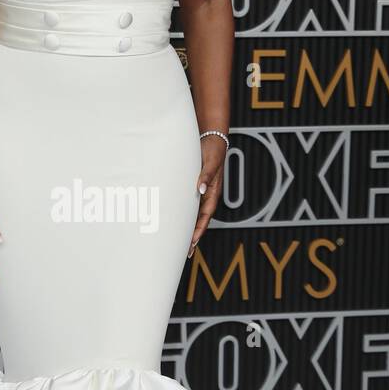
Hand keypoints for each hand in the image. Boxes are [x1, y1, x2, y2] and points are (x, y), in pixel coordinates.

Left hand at [188, 134, 226, 256]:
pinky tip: (176, 221)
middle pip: (200, 219)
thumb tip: (199, 189)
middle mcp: (207, 194)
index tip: (192, 243)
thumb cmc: (213, 149)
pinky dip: (184, 215)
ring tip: (181, 243)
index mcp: (212, 191)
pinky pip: (189, 205)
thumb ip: (205, 175)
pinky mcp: (195, 187)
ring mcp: (201, 192)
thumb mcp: (210, 162)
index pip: (206, 216)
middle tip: (186, 251)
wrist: (212, 138)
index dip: (199, 230)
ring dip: (189, 228)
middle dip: (194, 236)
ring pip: (194, 214)